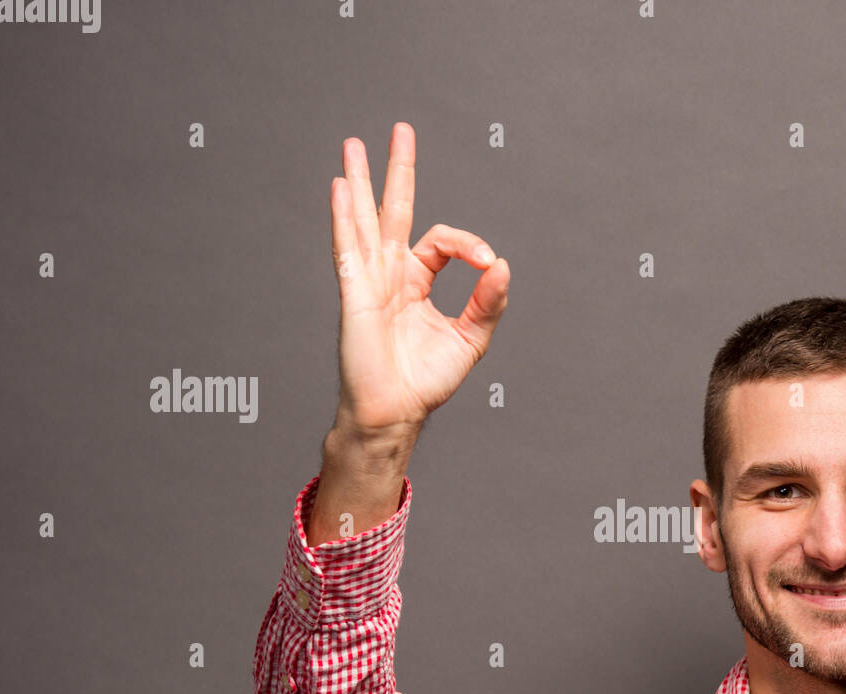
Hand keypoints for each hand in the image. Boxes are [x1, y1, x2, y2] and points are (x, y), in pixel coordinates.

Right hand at [329, 122, 508, 440]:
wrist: (397, 410)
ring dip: (360, 181)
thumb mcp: (470, 339)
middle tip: (400, 131)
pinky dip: (345, 216)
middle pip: (394, 211)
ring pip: (365, 220)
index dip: (468, 245)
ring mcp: (369, 281)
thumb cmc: (426, 381)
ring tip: (354, 144)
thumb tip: (503, 266)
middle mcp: (390, 276)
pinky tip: (341, 186)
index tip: (488, 263)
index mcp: (416, 283)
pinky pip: (348, 247)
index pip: (440, 242)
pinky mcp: (355, 293)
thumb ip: (488, 303)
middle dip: (397, 171)